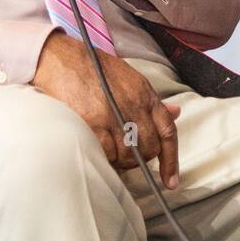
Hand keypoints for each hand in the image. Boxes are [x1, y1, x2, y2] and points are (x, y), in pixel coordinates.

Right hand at [32, 33, 180, 188]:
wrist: (64, 59)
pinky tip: (98, 149)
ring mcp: (114, 115)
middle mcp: (134, 105)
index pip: (168, 132)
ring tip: (110, 151)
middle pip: (149, 148)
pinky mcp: (93, 123)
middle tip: (128, 157)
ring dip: (121, 160)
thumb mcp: (131, 79)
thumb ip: (152, 101)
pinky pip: (107, 153)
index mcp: (146, 94)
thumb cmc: (95, 69)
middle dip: (140, 159)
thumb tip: (176, 113)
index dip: (171, 160)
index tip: (170, 181)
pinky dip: (104, 157)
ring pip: (128, 155)